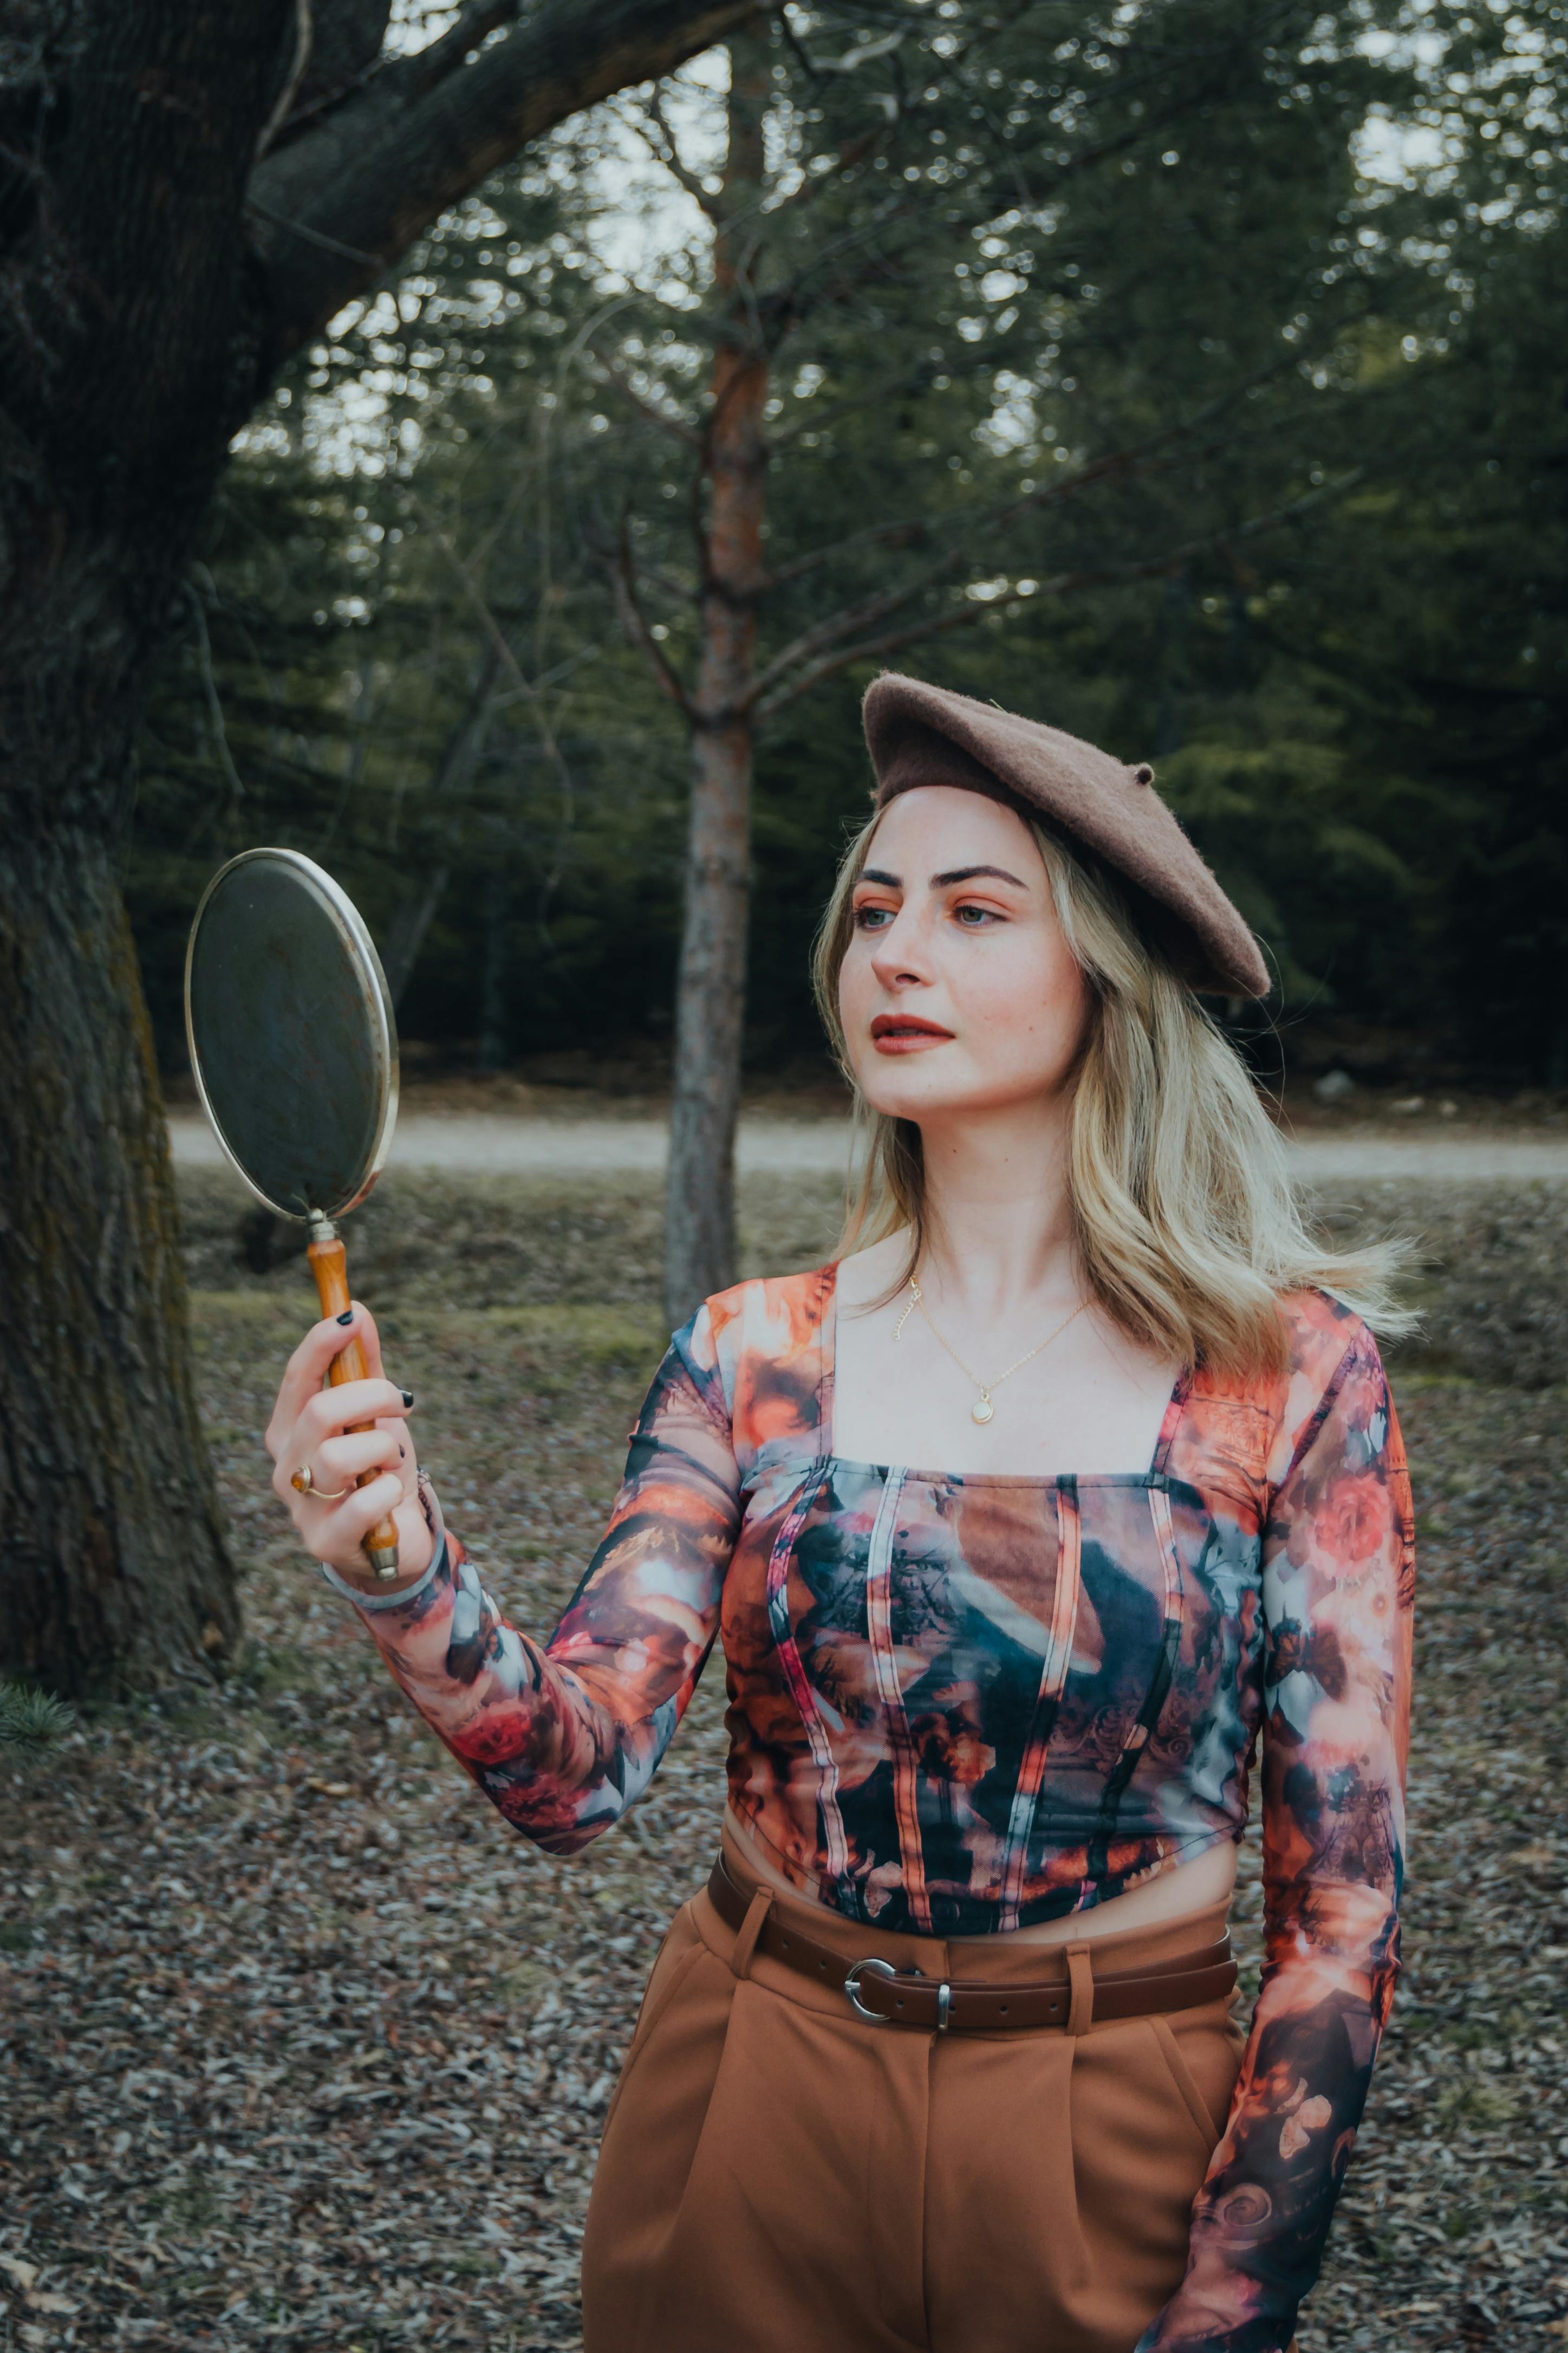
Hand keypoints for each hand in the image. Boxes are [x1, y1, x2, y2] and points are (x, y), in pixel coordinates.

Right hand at [265, 1303, 436, 1591]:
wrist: (396, 1541)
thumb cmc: (379, 1470)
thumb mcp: (375, 1415)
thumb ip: (365, 1366)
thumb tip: (356, 1311)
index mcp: (290, 1429)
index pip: (296, 1378)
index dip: (320, 1344)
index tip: (349, 1318)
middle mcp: (286, 1465)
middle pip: (320, 1412)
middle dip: (372, 1397)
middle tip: (402, 1403)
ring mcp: (301, 1506)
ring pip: (340, 1457)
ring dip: (383, 1448)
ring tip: (391, 1460)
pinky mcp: (325, 1542)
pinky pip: (362, 1503)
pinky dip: (388, 1490)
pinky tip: (390, 1495)